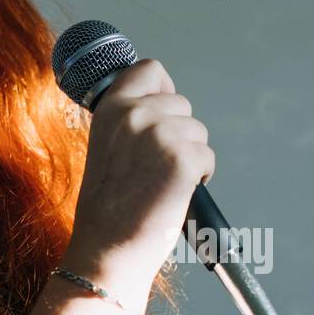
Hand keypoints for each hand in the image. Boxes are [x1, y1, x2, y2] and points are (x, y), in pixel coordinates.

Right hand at [67, 58, 214, 288]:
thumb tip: (164, 108)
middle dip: (179, 132)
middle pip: (182, 103)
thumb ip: (129, 121)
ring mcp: (161, 134)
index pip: (150, 69)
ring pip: (198, 132)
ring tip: (163, 182)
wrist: (108, 246)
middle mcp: (135, 113)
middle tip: (157, 165)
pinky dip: (200, 176)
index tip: (162, 111)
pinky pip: (208, 157)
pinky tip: (177, 192)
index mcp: (110, 107)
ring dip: (190, 155)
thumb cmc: (107, 205)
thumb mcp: (105, 145)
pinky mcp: (184, 158)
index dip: (162, 89)